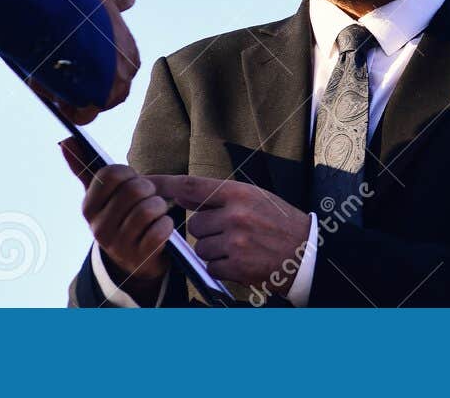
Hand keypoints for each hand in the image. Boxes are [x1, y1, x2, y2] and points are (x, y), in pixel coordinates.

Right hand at [48, 0, 138, 124]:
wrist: (70, 25)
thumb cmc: (86, 9)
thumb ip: (117, 0)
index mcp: (130, 56)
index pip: (113, 70)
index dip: (92, 66)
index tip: (74, 57)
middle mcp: (125, 76)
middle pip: (102, 88)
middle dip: (81, 82)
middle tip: (61, 69)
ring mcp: (111, 93)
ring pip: (89, 102)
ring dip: (71, 94)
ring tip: (54, 77)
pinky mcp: (94, 106)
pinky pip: (79, 115)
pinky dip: (65, 107)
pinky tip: (53, 90)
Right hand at [61, 139, 171, 303]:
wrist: (133, 259)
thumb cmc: (120, 215)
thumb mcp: (101, 194)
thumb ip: (84, 168)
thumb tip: (65, 139)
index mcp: (88, 208)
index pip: (110, 174)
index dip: (128, 172)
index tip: (131, 181)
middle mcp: (99, 229)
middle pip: (134, 190)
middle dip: (148, 188)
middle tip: (148, 195)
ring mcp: (118, 246)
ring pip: (148, 209)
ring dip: (159, 206)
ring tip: (156, 210)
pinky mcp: (139, 257)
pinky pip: (160, 230)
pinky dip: (166, 224)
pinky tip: (161, 226)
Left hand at [154, 174, 311, 291]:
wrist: (306, 253)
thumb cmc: (279, 223)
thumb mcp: (253, 198)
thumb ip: (218, 196)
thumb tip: (182, 194)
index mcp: (238, 193)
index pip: (191, 186)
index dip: (164, 183)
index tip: (143, 182)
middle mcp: (235, 214)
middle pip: (194, 224)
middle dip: (207, 231)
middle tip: (234, 233)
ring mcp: (235, 240)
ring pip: (200, 247)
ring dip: (213, 251)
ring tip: (240, 247)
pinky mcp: (237, 265)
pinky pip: (210, 267)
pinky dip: (221, 268)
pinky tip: (242, 261)